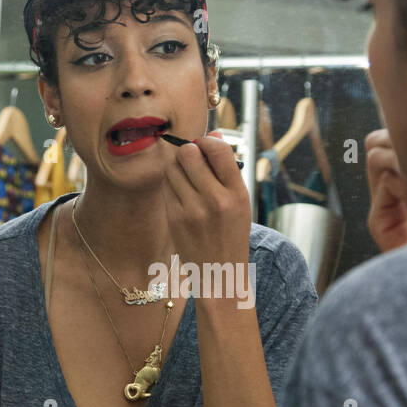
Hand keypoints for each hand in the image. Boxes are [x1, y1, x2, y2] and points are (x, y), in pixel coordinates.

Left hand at [162, 130, 250, 296]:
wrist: (220, 272)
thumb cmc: (231, 232)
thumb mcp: (240, 201)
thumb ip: (226, 169)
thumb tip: (212, 134)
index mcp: (237, 193)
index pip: (217, 149)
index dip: (206, 141)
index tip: (205, 146)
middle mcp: (215, 200)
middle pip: (188, 153)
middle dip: (187, 150)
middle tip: (192, 159)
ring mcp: (192, 210)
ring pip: (172, 168)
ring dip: (177, 166)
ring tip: (187, 177)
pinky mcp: (175, 219)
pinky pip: (166, 187)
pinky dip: (171, 183)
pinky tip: (181, 193)